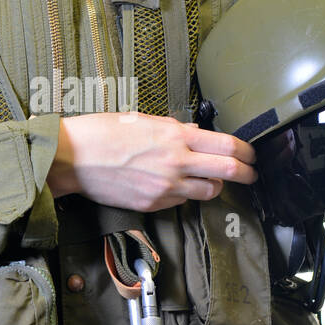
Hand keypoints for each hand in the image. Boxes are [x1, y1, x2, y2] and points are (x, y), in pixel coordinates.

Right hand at [46, 112, 256, 210]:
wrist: (73, 158)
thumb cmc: (103, 133)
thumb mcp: (144, 121)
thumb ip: (174, 129)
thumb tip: (195, 134)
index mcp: (175, 136)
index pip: (227, 146)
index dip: (246, 152)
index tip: (251, 154)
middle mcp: (176, 162)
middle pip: (228, 171)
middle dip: (246, 173)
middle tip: (251, 173)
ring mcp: (165, 187)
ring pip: (209, 191)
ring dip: (215, 186)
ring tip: (212, 180)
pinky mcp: (153, 204)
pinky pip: (181, 201)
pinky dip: (186, 194)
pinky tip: (178, 186)